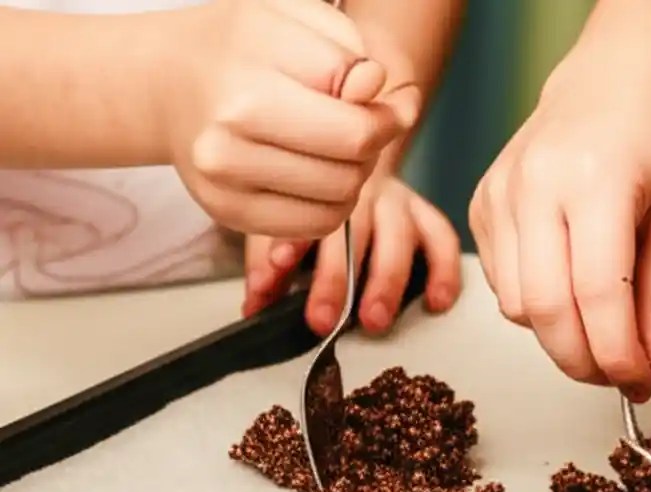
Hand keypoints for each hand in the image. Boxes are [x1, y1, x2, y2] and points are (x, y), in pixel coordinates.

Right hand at [165, 0, 420, 237]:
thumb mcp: (292, 16)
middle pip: (351, 169)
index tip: (396, 102)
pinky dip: (333, 202)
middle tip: (365, 121)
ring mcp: (225, 187)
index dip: (392, 115)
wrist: (166, 81)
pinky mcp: (229, 215)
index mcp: (248, 93)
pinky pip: (315, 225)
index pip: (357, 128)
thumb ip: (343, 49)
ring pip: (339, 201)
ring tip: (339, 143)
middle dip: (374, 144)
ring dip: (356, 174)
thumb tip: (373, 88)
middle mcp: (228, 146)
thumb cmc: (239, 44)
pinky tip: (321, 171)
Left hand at [242, 173, 461, 335]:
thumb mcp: (279, 227)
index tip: (278, 267)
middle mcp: (359, 190)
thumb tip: (253, 308)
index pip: (303, 214)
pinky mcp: (427, 215)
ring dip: (386, 281)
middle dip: (335, 278)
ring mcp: (397, 200)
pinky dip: (444, 271)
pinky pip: (443, 239)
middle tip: (322, 322)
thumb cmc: (312, 204)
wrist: (351, 157)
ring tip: (374, 322)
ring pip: (398, 235)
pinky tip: (437, 303)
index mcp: (315, 188)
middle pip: (351, 230)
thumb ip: (267, 266)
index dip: (291, 241)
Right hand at [469, 48, 650, 402]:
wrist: (616, 77)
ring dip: (562, 337)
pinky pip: (501, 285)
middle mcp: (535, 182)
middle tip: (624, 375)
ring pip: (516, 307)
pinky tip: (572, 283)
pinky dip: (538, 305)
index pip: (597, 295)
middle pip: (545, 310)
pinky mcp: (481, 203)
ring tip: (606, 326)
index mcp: (596, 177)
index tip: (643, 383)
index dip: (619, 356)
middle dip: (586, 362)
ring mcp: (499, 191)